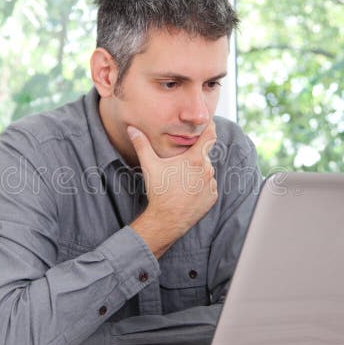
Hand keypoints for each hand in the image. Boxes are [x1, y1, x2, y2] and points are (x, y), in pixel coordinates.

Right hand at [128, 121, 217, 256]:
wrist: (166, 220)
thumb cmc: (159, 191)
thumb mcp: (149, 165)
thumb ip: (142, 144)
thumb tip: (132, 128)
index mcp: (195, 159)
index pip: (210, 136)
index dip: (209, 128)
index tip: (207, 124)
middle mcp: (207, 170)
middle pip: (203, 156)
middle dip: (193, 158)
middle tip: (179, 166)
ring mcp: (211, 185)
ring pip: (206, 172)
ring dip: (197, 173)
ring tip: (180, 182)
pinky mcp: (212, 198)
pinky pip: (208, 186)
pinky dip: (200, 186)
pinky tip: (186, 192)